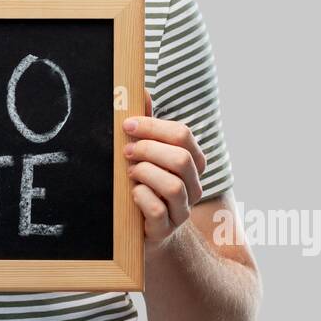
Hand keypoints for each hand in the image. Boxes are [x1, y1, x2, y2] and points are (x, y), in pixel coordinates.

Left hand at [123, 90, 206, 246]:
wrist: (146, 227)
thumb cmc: (147, 182)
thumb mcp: (147, 153)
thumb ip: (148, 126)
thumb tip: (141, 91)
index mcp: (193, 161)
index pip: (183, 135)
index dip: (153, 127)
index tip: (127, 125)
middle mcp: (194, 185)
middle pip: (181, 159)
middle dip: (148, 150)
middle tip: (126, 151)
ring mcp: (182, 209)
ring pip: (173, 186)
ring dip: (145, 173)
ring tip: (130, 172)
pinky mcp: (165, 229)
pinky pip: (158, 211)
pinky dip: (141, 197)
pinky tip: (132, 193)